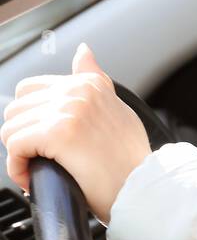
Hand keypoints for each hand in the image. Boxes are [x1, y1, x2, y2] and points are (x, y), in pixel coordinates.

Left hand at [1, 43, 152, 223]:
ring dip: (19, 154)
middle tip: (43, 158)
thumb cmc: (130, 158)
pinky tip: (33, 177)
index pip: (30, 89)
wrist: (141, 188)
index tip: (46, 141)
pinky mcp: (59, 133)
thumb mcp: (117, 109)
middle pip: (15, 110)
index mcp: (90, 83)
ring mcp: (69, 110)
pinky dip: (18, 167)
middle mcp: (79, 91)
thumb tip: (84, 51)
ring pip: (11, 129)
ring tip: (40, 168)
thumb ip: (96, 81)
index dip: (31, 120)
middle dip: (22, 137)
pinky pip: (14, 147)